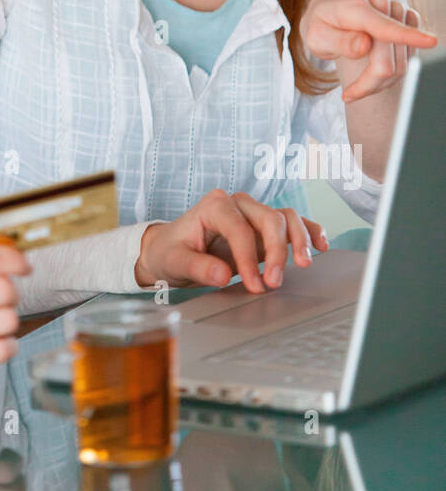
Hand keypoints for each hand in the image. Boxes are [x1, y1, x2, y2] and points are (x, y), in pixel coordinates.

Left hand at [135, 188, 328, 292]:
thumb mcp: (175, 261)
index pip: (239, 229)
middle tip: (274, 282)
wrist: (170, 249)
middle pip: (269, 219)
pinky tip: (320, 246)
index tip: (255, 286)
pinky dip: (308, 232)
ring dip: (298, 240)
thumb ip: (198, 267)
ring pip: (285, 217)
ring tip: (304, 264)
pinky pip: (293, 223)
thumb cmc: (171, 251)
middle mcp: (237, 204)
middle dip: (277, 250)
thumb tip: (223, 274)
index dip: (249, 258)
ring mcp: (253, 214)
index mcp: (214, 206)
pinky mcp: (264, 228)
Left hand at [299, 0, 436, 104]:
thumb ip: (339, 42)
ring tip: (358, 83)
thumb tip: (364, 45)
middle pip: (388, 60)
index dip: (408, 36)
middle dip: (369, 84)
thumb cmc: (321, 23)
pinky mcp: (408, 18)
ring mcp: (397, 10)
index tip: (431, 41)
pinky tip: (374, 68)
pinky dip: (393, 69)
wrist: (330, 6)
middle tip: (348, 96)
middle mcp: (381, 4)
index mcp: (355, 7)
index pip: (384, 27)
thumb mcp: (316, 36)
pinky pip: (409, 54)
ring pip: (401, 62)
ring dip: (380, 80)